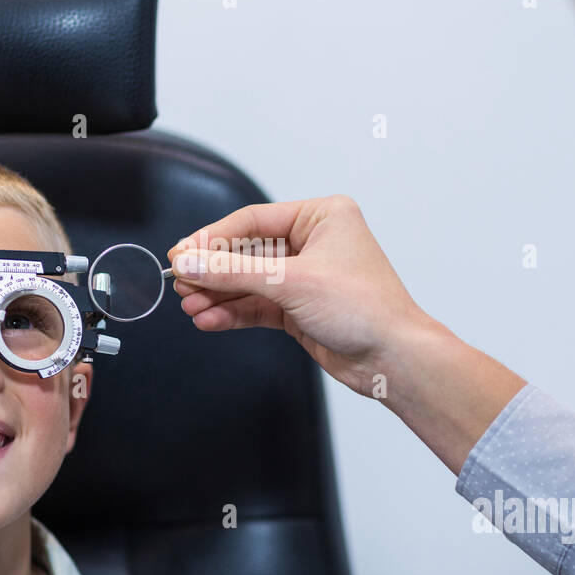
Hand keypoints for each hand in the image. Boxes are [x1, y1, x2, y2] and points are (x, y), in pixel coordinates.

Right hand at [166, 194, 434, 396]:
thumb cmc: (366, 308)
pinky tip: (209, 319)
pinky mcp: (299, 308)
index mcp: (322, 216)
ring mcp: (305, 277)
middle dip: (213, 271)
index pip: (253, 220)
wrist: (393, 358)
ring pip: (249, 281)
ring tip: (190, 305)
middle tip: (181, 282)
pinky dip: (233, 313)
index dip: (213, 239)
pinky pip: (257, 305)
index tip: (183, 254)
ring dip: (218, 295)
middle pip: (247, 252)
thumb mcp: (292, 282)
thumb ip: (234, 273)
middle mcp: (313, 242)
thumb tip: (191, 264)